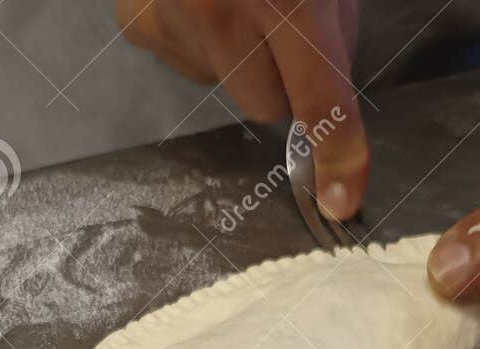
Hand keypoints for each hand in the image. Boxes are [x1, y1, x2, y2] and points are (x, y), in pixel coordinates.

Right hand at [116, 0, 367, 218]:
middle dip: (284, 77)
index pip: (318, 97)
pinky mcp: (137, 21)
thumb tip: (326, 101)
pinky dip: (198, 37)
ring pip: (223, 86)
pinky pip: (183, 60)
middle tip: (286, 22)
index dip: (337, 151)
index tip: (341, 198)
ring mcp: (171, 19)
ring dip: (238, 53)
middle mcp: (220, 12)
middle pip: (267, 106)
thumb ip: (331, 28)